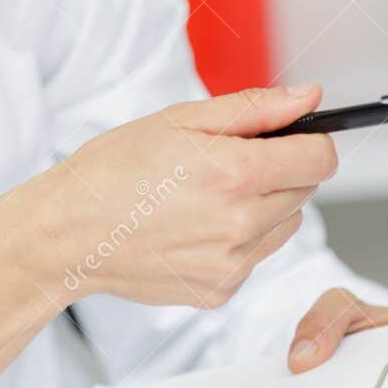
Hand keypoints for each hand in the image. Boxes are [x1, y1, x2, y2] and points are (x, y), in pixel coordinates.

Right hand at [27, 84, 337, 308]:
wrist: (68, 234)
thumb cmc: (112, 172)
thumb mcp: (179, 120)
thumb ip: (254, 108)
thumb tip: (309, 97)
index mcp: (235, 173)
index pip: (320, 158)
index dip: (309, 141)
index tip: (288, 139)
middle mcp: (241, 224)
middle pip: (305, 192)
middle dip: (279, 172)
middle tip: (226, 165)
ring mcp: (232, 264)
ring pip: (284, 226)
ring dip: (262, 209)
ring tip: (207, 198)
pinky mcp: (220, 291)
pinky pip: (254, 258)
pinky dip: (236, 242)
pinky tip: (193, 228)